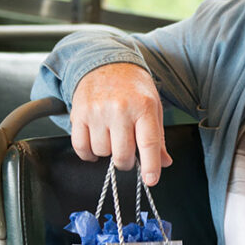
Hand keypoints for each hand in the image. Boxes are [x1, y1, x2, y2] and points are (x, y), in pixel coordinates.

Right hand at [70, 63, 172, 184]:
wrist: (107, 63)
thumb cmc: (133, 88)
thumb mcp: (153, 107)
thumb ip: (157, 137)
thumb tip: (164, 163)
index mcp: (143, 106)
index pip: (148, 143)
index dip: (150, 166)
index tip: (151, 181)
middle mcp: (120, 108)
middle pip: (122, 154)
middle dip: (126, 162)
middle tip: (128, 155)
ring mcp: (98, 111)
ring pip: (102, 152)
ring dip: (107, 153)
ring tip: (112, 139)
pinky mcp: (80, 113)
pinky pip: (81, 146)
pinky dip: (88, 153)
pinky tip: (95, 145)